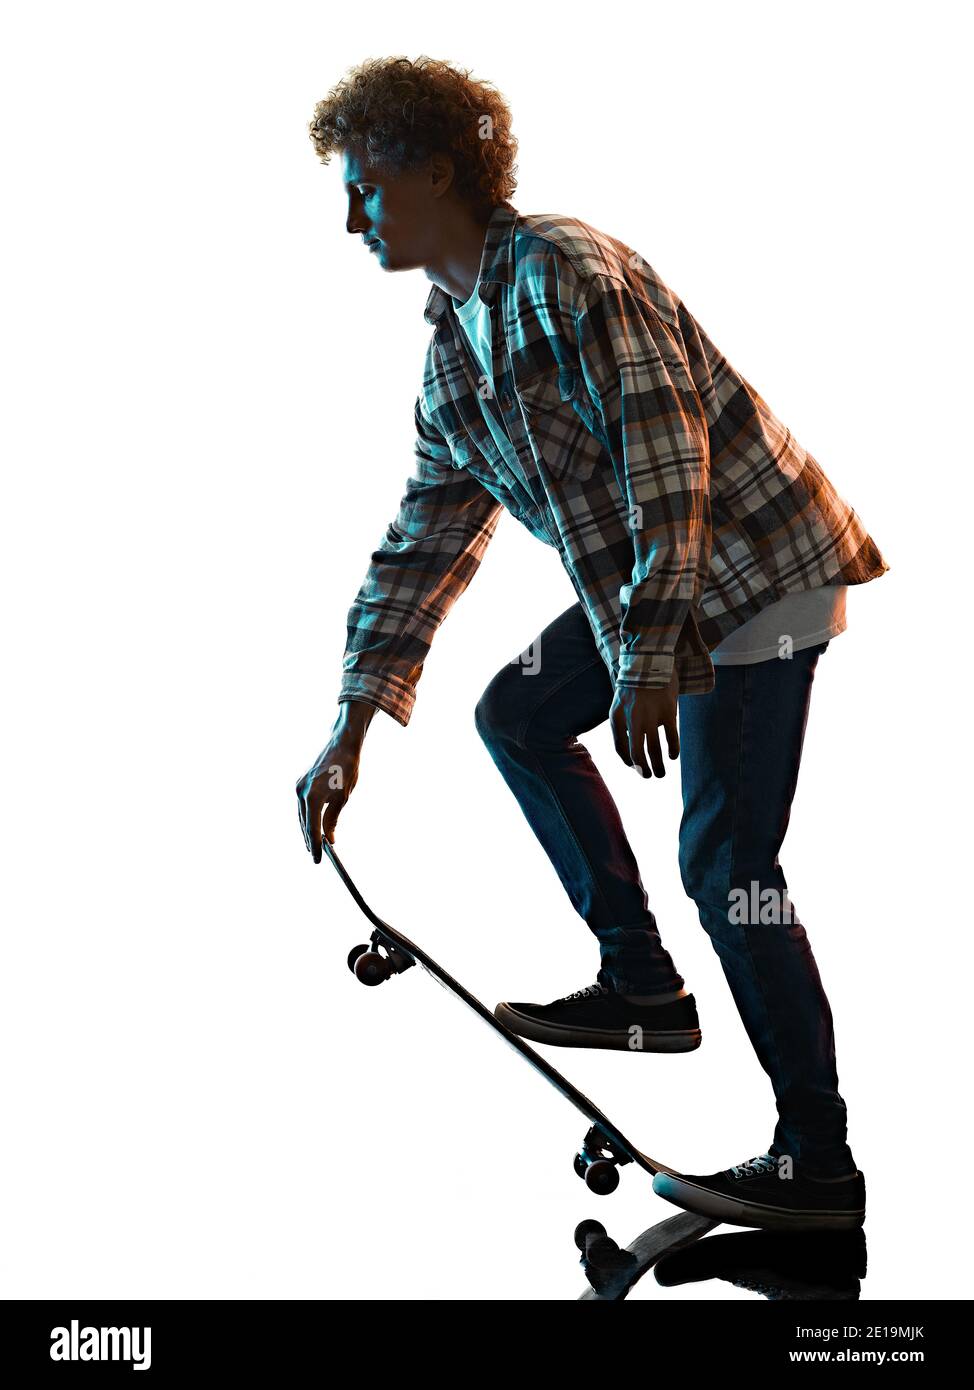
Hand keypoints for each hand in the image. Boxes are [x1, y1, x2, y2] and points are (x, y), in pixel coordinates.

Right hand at [296, 706, 371, 860]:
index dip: (315, 846)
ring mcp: (298, 787)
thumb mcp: (343, 798)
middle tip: (315, 856)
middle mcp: (301, 792)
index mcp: (312, 797)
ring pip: (301, 816)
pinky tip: (311, 826)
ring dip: (307, 830)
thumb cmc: (346, 769)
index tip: (318, 860)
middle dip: (309, 840)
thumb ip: (333, 819)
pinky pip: (301, 806)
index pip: (312, 829)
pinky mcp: (300, 783)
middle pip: (304, 824)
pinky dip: (306, 817)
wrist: (341, 744)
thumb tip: (329, 839)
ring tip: (313, 845)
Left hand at [609, 667, 679, 776]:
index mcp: (616, 715)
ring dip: (658, 764)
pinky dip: (672, 749)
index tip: (634, 765)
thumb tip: (631, 746)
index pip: (620, 747)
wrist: (649, 659)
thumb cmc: (634, 683)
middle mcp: (631, 718)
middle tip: (647, 776)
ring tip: (660, 774)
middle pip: (636, 752)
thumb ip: (623, 722)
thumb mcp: (620, 701)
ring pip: (653, 748)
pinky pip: (670, 736)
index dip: (627, 759)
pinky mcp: (667, 711)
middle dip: (641, 769)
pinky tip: (673, 756)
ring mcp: (650, 715)